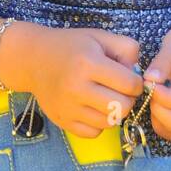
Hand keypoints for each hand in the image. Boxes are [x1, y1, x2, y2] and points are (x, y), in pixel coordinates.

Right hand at [25, 25, 144, 138]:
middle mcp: (77, 87)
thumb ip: (127, 50)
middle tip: (120, 91)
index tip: (129, 79)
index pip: (129, 84)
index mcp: (88, 63)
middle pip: (122, 107)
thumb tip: (138, 76)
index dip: (137, 83)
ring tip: (107, 98)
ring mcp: (68, 107)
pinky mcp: (62, 121)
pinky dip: (98, 124)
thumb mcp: (100, 37)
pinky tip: (93, 108)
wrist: (33, 59)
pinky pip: (93, 133)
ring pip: (109, 123)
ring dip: (114, 112)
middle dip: (128, 99)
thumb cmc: (72, 46)